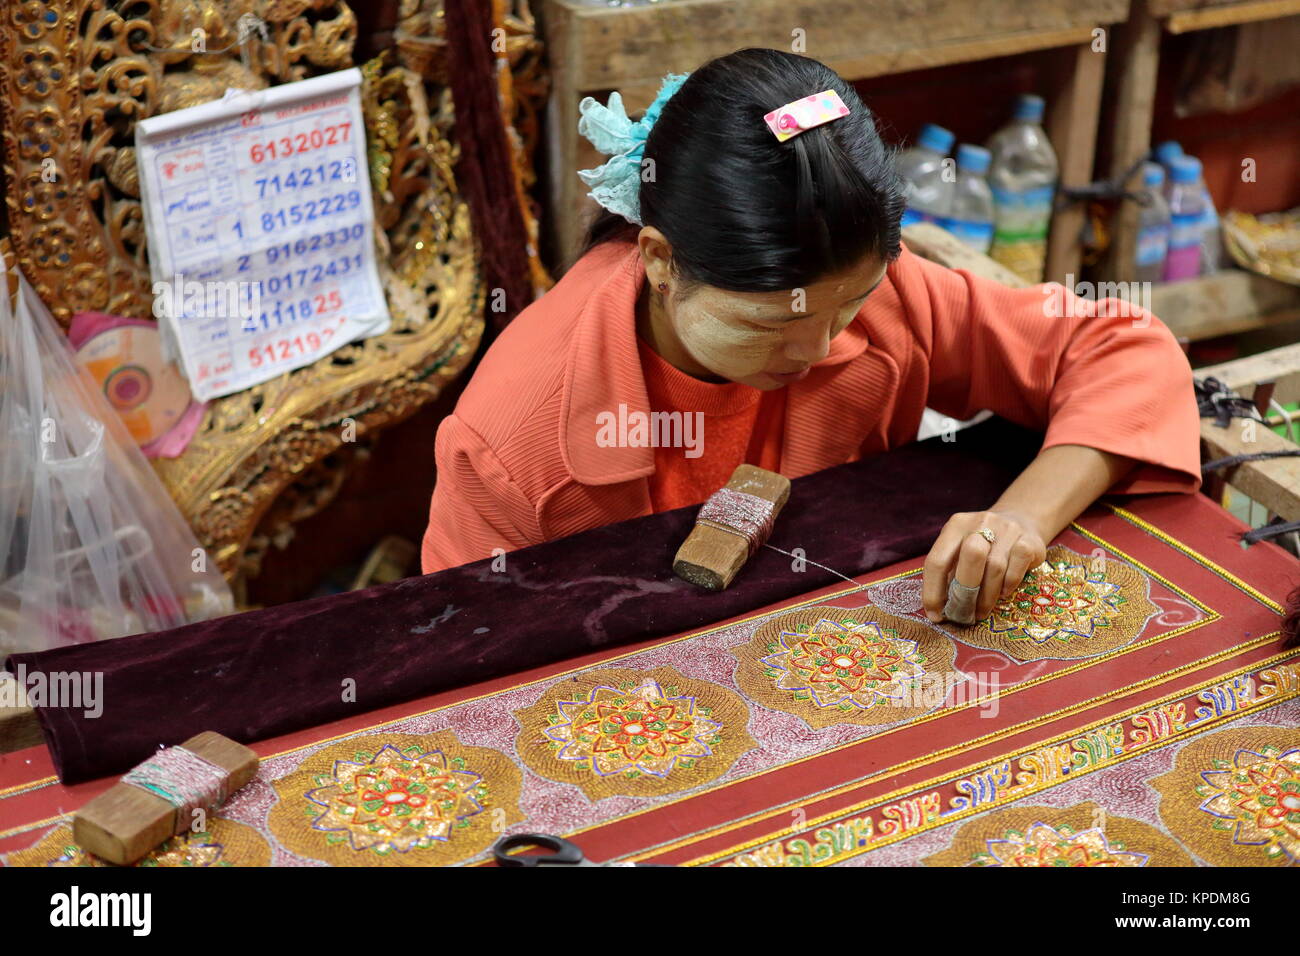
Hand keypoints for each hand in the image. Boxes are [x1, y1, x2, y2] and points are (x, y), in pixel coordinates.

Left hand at [921, 510, 1047, 622]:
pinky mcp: (1029, 540)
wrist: (1020, 520)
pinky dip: (1009, 583)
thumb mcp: (961, 549)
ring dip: (987, 596)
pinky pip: (1017, 567)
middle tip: (963, 614)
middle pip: (971, 555)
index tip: (935, 615)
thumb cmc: (983, 544)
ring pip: (996, 566)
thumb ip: (950, 572)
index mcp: (955, 526)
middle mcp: (980, 523)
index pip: (937, 560)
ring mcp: (1007, 529)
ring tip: (981, 611)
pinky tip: (1003, 592)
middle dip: (965, 591)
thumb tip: (940, 610)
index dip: (933, 591)